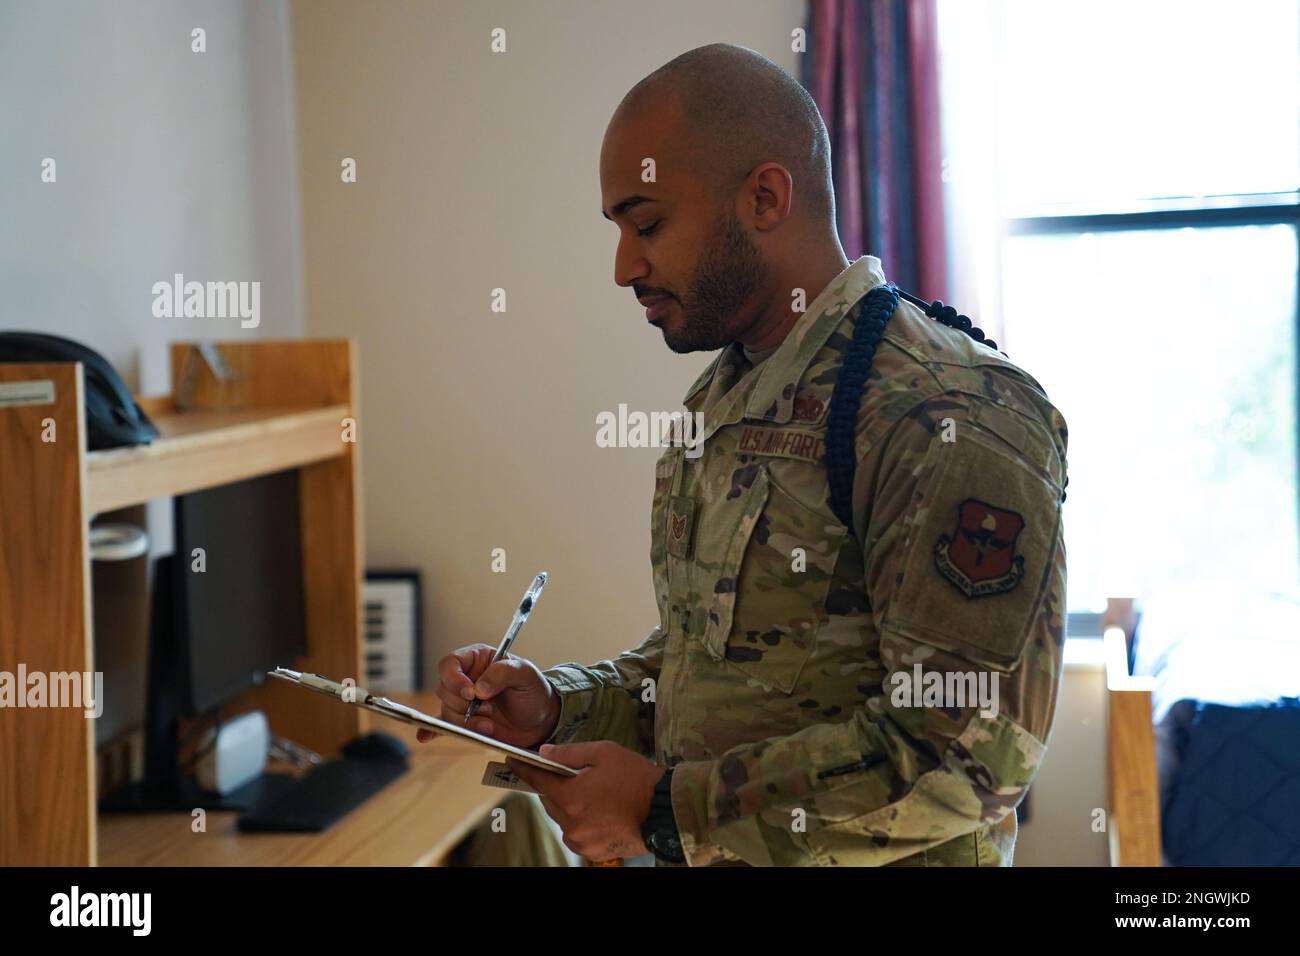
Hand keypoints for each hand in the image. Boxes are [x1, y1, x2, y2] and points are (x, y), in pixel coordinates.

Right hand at [418, 644, 559, 748]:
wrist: (541, 720)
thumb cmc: (534, 691)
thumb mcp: (526, 674)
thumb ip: (502, 673)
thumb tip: (478, 689)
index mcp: (477, 659)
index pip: (450, 663)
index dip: (455, 679)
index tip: (471, 693)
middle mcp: (466, 679)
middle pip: (443, 689)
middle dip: (464, 705)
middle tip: (489, 710)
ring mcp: (463, 703)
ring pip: (446, 711)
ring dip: (466, 722)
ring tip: (490, 726)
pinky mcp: (464, 723)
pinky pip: (441, 726)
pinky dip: (432, 731)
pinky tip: (425, 736)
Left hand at [505, 741, 662, 861]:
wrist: (664, 810)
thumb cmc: (636, 778)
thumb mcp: (604, 753)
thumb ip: (570, 753)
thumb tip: (545, 753)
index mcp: (570, 797)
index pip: (537, 781)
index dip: (523, 769)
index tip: (513, 762)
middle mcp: (571, 823)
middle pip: (550, 801)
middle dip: (556, 787)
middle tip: (571, 775)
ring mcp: (581, 841)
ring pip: (564, 819)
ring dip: (570, 806)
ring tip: (594, 794)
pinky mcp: (593, 852)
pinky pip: (577, 834)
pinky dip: (582, 822)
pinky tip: (600, 811)